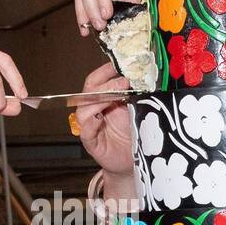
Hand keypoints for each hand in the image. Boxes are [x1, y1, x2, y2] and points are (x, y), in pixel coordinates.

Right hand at [76, 63, 133, 177]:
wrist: (132, 160)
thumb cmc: (132, 134)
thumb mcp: (135, 109)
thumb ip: (133, 94)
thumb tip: (141, 75)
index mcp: (102, 99)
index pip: (97, 80)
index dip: (106, 71)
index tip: (121, 64)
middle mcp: (93, 110)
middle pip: (89, 91)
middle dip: (106, 84)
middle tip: (124, 81)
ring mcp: (90, 126)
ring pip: (84, 109)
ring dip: (99, 100)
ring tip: (116, 96)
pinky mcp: (91, 143)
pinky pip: (86, 131)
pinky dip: (91, 123)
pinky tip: (99, 118)